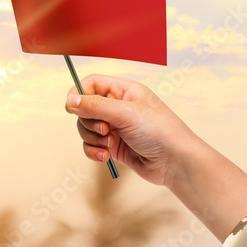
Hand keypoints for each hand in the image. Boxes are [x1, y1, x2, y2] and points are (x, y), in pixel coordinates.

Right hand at [64, 74, 197, 186]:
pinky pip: (92, 145)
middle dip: (89, 122)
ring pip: (86, 128)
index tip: (72, 108)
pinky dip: (94, 151)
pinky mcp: (114, 146)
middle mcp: (118, 107)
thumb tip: (70, 101)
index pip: (91, 84)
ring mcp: (115, 127)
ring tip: (109, 145)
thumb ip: (96, 106)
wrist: (175, 162)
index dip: (79, 93)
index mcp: (124, 91)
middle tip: (105, 130)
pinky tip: (106, 157)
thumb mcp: (126, 113)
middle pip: (85, 108)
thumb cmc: (160, 131)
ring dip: (92, 139)